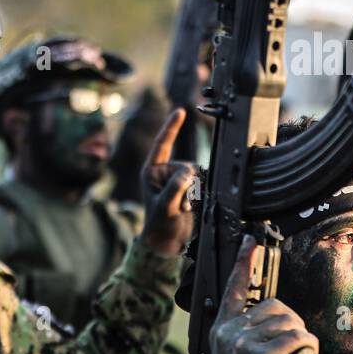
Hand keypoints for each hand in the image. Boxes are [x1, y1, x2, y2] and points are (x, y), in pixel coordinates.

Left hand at [140, 108, 196, 255]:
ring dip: (192, 192)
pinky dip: (197, 195)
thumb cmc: (158, 225)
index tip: (180, 111)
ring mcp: (176, 181)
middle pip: (186, 165)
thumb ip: (175, 187)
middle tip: (178, 204)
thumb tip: (187, 172)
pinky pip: (200, 183)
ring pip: (196, 174)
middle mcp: (164, 173)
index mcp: (151, 171)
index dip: (171, 127)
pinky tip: (188, 207)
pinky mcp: (187, 189)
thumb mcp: (165, 206)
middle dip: (187, 184)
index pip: (162, 145)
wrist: (167, 242)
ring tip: (182, 208)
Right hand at [209, 237, 318, 353]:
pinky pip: (296, 337)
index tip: (250, 240)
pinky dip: (308, 344)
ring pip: (288, 321)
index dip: (244, 262)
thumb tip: (275, 320)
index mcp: (222, 327)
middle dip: (291, 322)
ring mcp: (244, 342)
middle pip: (274, 306)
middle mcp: (230, 330)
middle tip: (294, 344)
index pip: (234, 288)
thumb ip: (246, 335)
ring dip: (301, 335)